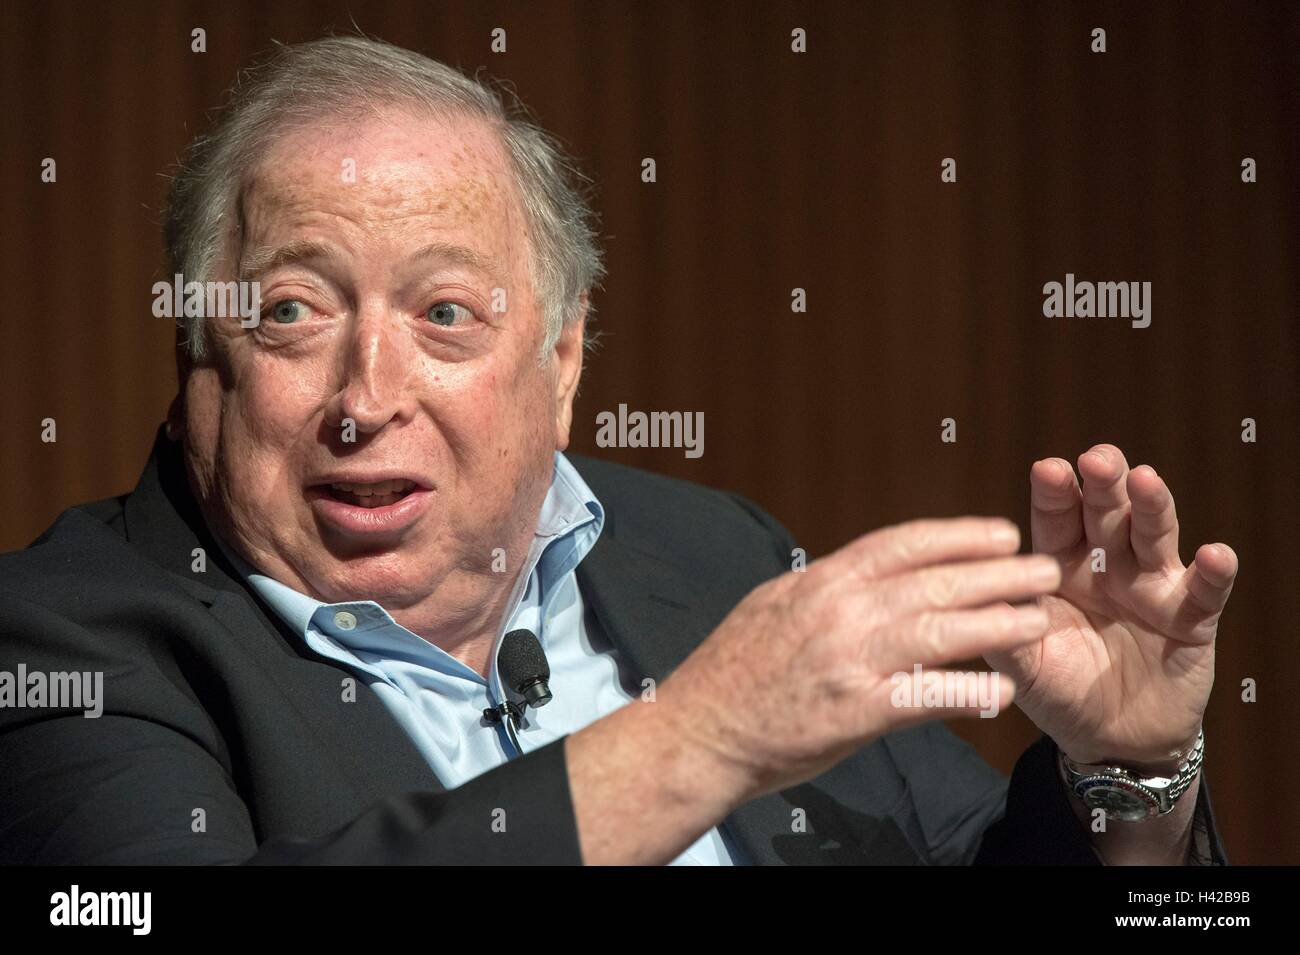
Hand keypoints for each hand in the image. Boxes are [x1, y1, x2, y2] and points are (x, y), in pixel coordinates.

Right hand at [656, 517, 1060, 800]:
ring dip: (999, 624)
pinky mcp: (857, 712)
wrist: (700, 729)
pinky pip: (927, 696)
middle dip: (998, 574)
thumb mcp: (773, 602)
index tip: (1001, 533)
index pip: (903, 544)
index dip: (959, 535)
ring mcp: (850, 660)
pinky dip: (968, 692)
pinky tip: (1001, 693)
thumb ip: (823, 586)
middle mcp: (840, 611)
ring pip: (942, 631)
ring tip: (1040, 620)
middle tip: (1044, 569)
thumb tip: (860, 569)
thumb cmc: (731, 670)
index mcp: (821, 580)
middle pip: (936, 582)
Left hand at [985, 445, 1237, 773]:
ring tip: (1146, 480)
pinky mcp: (1191, 619)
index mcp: (1060, 566)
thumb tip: (969, 605)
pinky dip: (1213, 574)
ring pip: (1154, 537)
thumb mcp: (1024, 666)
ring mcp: (1151, 587)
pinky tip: (1215, 554)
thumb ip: (1002, 634)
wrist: (1110, 741)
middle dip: (1103, 484)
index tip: (1048, 468)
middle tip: (1098, 458)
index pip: (1056, 520)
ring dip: (1152, 508)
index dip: (1055, 494)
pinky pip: (1205, 593)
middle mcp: (1107, 566)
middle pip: (1107, 514)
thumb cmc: (1059, 692)